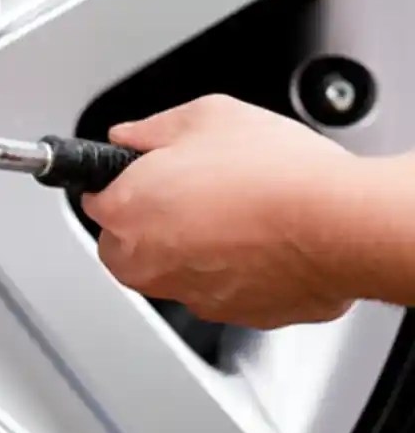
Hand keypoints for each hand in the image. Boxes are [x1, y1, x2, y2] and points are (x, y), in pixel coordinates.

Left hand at [82, 94, 359, 328]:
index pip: (94, 199)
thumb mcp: (204, 116)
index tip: (134, 173)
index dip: (118, 180)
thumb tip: (129, 137)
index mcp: (127, 211)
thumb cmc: (274, 173)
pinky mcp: (234, 315)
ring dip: (188, 247)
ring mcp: (190, 293)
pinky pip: (219, 289)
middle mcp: (149, 261)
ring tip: (232, 211)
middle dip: (144, 221)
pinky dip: (231, 269)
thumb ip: (150, 130)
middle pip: (123, 245)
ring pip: (171, 270)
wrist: (339, 224)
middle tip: (184, 191)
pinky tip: (259, 239)